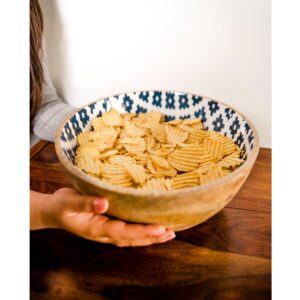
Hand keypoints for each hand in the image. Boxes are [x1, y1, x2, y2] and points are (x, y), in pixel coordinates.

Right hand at [41, 188, 174, 246]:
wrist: (54, 211)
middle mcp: (104, 233)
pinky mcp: (108, 225)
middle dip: (151, 236)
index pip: (122, 232)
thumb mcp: (69, 203)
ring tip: (168, 234)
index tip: (159, 228)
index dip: (141, 232)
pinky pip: (128, 232)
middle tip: (171, 232)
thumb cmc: (61, 206)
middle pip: (131, 239)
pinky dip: (141, 232)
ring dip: (149, 237)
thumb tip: (104, 203)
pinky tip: (153, 229)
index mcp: (95, 228)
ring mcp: (106, 231)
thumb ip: (85, 203)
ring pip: (131, 238)